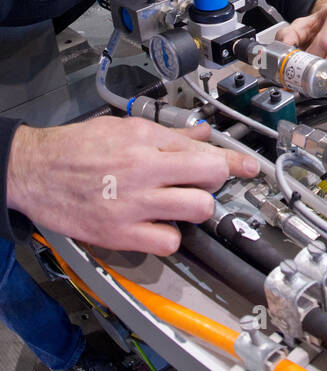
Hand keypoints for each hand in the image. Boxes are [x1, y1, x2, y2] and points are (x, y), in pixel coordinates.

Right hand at [6, 118, 259, 255]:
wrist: (32, 170)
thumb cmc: (73, 149)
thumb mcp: (122, 128)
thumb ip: (166, 134)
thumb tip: (201, 134)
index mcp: (145, 139)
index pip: (204, 150)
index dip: (234, 160)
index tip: (250, 167)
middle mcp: (143, 169)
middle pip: (210, 178)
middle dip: (214, 181)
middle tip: (202, 184)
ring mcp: (134, 203)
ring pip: (197, 209)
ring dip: (195, 208)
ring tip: (179, 204)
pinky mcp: (121, 233)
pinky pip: (169, 241)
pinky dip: (169, 237)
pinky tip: (158, 226)